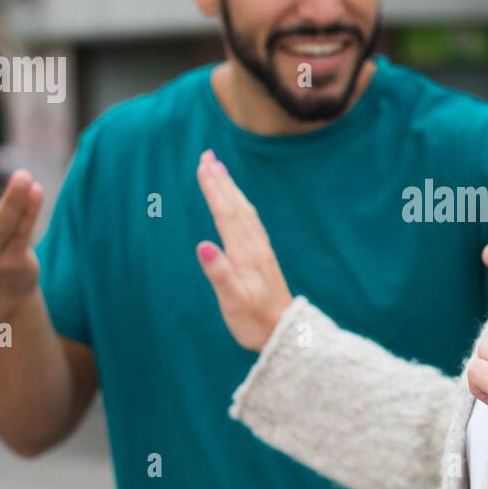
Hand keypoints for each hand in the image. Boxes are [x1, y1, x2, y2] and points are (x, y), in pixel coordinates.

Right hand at [195, 149, 293, 351]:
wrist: (284, 332)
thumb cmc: (255, 321)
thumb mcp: (233, 301)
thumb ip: (218, 273)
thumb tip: (202, 246)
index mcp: (244, 254)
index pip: (226, 214)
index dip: (214, 189)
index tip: (203, 165)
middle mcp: (254, 247)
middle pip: (235, 206)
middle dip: (221, 180)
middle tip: (207, 155)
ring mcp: (260, 250)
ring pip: (244, 211)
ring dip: (230, 189)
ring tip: (219, 169)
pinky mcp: (263, 257)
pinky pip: (250, 222)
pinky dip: (240, 205)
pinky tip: (237, 203)